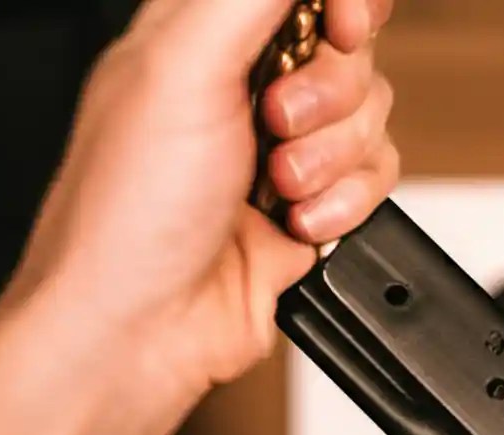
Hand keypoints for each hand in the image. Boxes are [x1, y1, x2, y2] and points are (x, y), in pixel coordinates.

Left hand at [4, 0, 397, 401]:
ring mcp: (281, 146)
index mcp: (200, 30)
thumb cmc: (128, 213)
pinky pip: (375, 177)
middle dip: (328, 93)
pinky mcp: (312, 202)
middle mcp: (244, 82)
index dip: (343, 1)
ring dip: (331, 158)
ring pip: (372, 114)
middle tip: (276, 122)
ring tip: (274, 187)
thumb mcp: (180, 69)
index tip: (345, 25)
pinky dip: (342, 203)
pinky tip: (293, 224)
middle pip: (352, 45)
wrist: (141, 332)